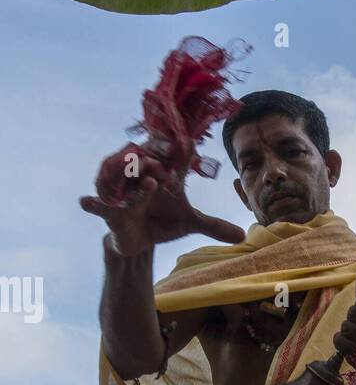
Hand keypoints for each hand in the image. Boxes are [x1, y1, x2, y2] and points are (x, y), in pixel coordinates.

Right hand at [81, 156, 245, 255]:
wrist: (138, 239)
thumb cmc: (162, 220)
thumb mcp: (189, 223)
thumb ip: (213, 225)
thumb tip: (242, 236)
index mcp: (159, 172)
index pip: (169, 155)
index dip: (178, 149)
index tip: (190, 145)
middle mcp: (139, 176)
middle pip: (143, 159)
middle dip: (154, 160)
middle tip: (170, 165)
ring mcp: (123, 192)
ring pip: (123, 177)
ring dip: (132, 176)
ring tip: (150, 181)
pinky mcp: (111, 211)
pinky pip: (100, 205)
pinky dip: (93, 204)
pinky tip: (84, 202)